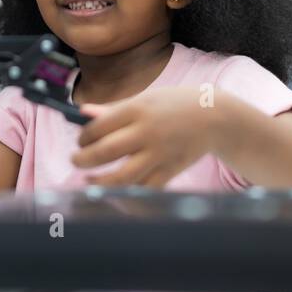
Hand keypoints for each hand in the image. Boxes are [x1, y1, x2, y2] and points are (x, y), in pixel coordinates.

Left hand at [71, 86, 223, 187]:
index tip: (80, 140)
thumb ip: (113, 109)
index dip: (84, 136)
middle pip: (106, 151)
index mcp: (138, 109)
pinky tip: (116, 189)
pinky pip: (145, 188)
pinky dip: (128, 192)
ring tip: (89, 181)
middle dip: (83, 159)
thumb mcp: (145, 99)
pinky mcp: (170, 171)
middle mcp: (148, 132)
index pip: (100, 126)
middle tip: (76, 160)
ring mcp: (160, 154)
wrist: (215, 117)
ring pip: (123, 177)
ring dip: (100, 182)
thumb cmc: (174, 105)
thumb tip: (82, 112)